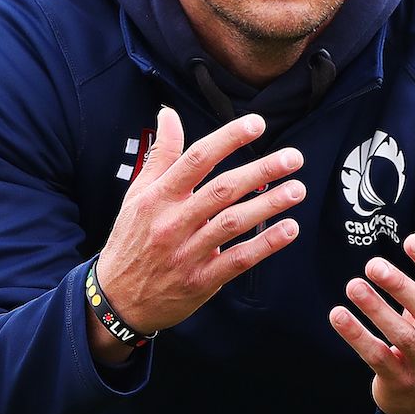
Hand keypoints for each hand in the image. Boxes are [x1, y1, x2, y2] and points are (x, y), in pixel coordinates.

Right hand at [92, 106, 303, 344]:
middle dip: (261, 171)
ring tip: (297, 189)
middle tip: (292, 158)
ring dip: (269, 204)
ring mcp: (187, 253)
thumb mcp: (137, 195)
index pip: (196, 159)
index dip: (228, 139)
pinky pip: (238, 259)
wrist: (117, 300)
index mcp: (158, 197)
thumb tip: (168, 113)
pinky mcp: (201, 281)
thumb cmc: (131, 240)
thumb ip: (160, 154)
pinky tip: (289, 229)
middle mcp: (173, 222)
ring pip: (233, 223)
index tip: (257, 124)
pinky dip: (265, 244)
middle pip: (222, 189)